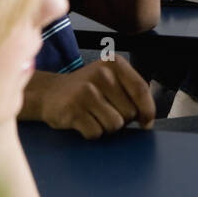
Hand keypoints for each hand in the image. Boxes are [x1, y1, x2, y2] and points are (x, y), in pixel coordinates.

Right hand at [29, 58, 155, 139]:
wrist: (49, 92)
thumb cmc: (87, 89)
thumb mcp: (111, 79)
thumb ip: (132, 92)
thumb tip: (148, 121)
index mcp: (114, 63)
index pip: (141, 89)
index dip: (148, 110)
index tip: (146, 122)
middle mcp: (101, 74)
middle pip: (130, 112)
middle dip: (123, 119)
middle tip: (107, 112)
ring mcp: (85, 92)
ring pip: (115, 125)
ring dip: (107, 127)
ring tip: (95, 116)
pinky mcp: (73, 110)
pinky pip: (96, 133)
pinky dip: (92, 132)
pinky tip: (83, 121)